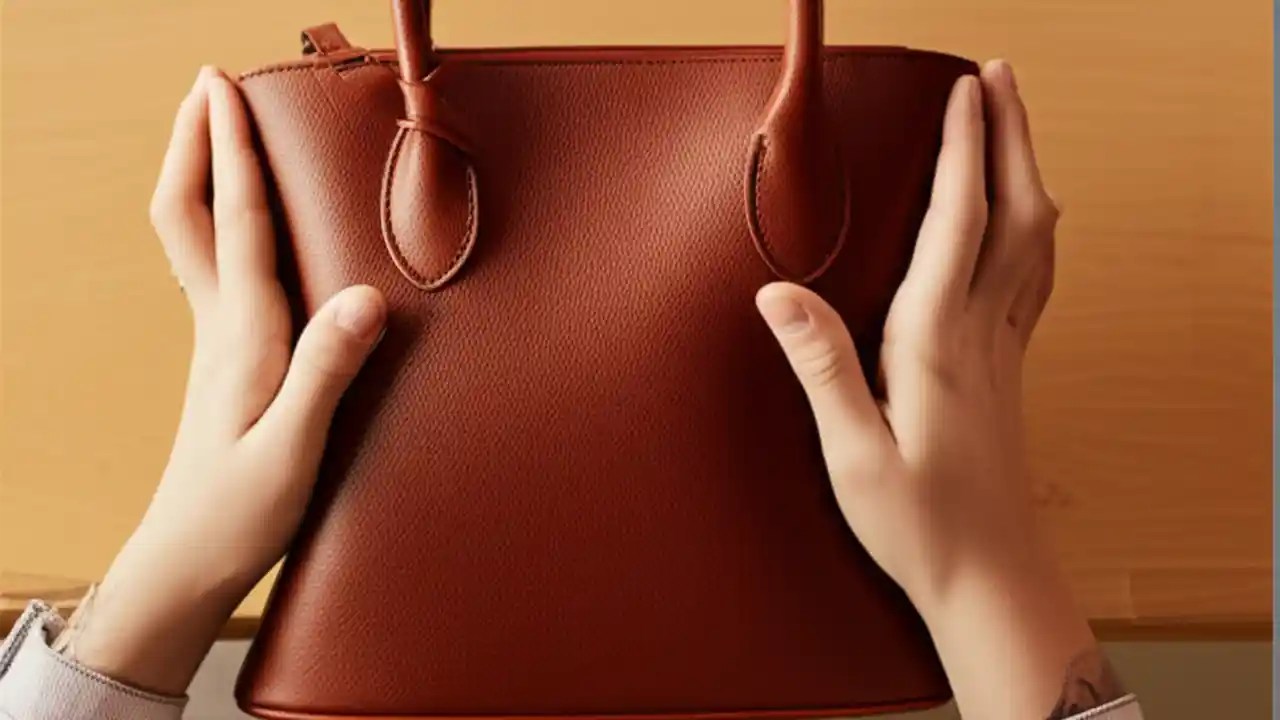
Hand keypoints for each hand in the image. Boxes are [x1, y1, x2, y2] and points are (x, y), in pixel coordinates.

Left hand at [72, 67, 386, 694]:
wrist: (188, 557)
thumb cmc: (239, 511)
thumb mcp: (293, 447)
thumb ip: (326, 371)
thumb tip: (362, 298)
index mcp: (242, 335)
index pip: (234, 223)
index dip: (230, 150)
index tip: (225, 88)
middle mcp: (222, 325)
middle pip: (189, 212)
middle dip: (195, 142)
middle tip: (208, 86)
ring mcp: (219, 339)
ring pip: (196, 234)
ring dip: (202, 171)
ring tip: (219, 130)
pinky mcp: (229, 356)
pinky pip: (215, 264)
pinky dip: (221, 216)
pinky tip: (242, 218)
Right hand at [756, 62, 1123, 718]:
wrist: (990, 576)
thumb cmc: (920, 525)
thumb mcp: (852, 453)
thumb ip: (821, 367)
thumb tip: (777, 294)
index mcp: (937, 345)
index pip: (959, 224)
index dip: (964, 151)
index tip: (963, 93)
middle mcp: (981, 335)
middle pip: (1014, 213)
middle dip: (1009, 137)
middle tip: (999, 77)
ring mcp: (1003, 350)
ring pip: (1034, 240)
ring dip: (1026, 171)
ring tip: (1013, 125)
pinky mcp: (1008, 369)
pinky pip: (1033, 276)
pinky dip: (1033, 227)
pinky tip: (1028, 221)